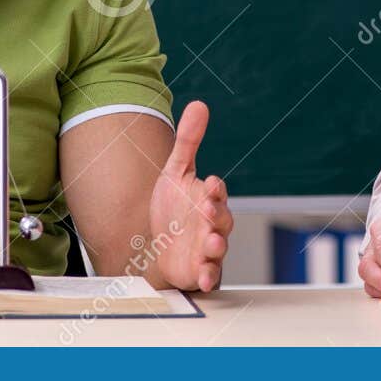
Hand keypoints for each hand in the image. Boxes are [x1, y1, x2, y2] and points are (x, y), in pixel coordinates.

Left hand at [148, 101, 232, 291]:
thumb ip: (188, 141)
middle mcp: (212, 224)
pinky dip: (207, 276)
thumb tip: (199, 104)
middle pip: (222, 220)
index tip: (210, 183)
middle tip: (207, 211)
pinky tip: (203, 275)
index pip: (217, 192)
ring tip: (210, 244)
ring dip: (216, 246)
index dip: (215, 189)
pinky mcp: (199, 270)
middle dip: (216, 215)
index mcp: (208, 199)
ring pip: (218, 248)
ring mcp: (207, 249)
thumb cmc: (173, 208)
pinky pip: (208, 275)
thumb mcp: (175, 172)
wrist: (159, 247)